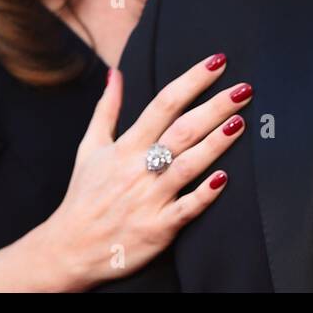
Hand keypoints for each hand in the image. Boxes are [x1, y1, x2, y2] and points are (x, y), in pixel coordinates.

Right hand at [32, 52, 250, 290]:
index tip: (217, 63)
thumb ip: (107, 108)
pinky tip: (224, 178)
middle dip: (215, 106)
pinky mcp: (157, 228)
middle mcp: (138, 168)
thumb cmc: (84, 196)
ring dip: (215, 143)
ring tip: (240, 122)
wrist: (69, 250)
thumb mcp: (90, 147)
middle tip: (244, 88)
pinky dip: (204, 194)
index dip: (192, 81)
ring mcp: (149, 199)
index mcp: (126, 146)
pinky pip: (185, 209)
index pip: (163, 103)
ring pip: (187, 165)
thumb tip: (114, 73)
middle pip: (182, 130)